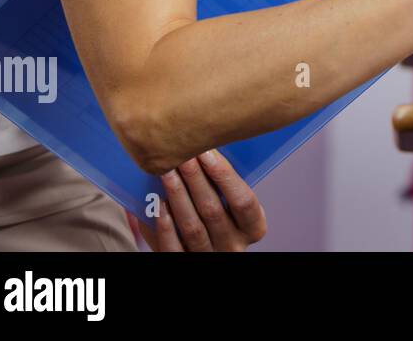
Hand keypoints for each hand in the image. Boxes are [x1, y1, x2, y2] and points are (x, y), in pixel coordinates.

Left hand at [129, 149, 266, 250]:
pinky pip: (173, 247)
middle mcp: (234, 246)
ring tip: (166, 172)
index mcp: (253, 228)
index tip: (207, 152)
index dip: (225, 176)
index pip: (243, 201)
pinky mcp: (184, 264)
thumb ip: (223, 188)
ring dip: (178, 196)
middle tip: (181, 155)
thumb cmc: (220, 218)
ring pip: (193, 227)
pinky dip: (165, 225)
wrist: (205, 250)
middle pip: (214, 210)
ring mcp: (209, 257)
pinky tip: (159, 204)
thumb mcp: (233, 207)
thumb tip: (202, 149)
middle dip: (195, 179)